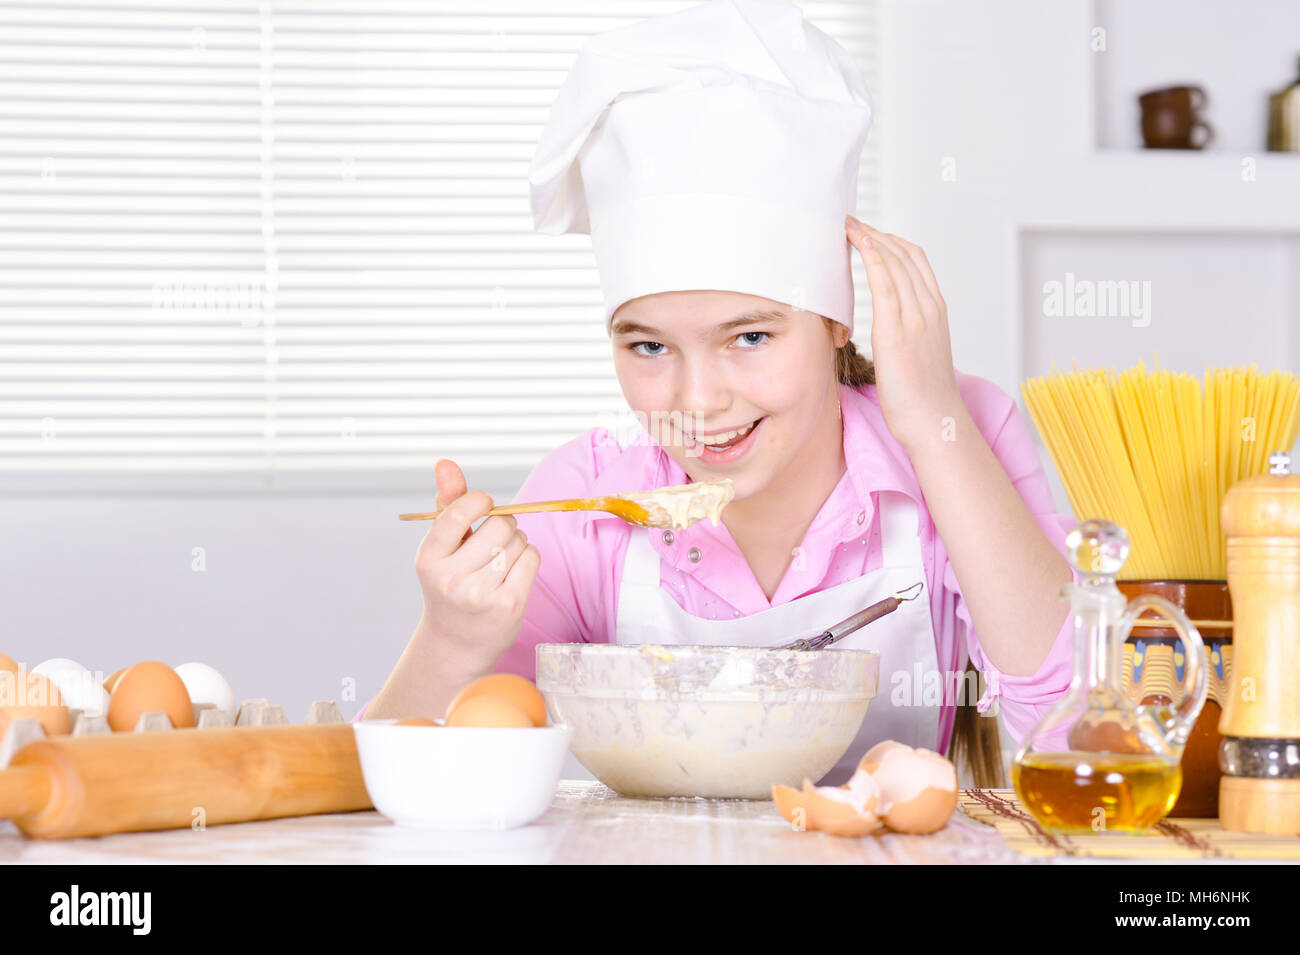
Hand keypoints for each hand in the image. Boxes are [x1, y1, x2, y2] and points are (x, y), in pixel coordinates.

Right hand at [412, 459, 540, 669]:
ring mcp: (481, 594)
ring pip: (519, 541)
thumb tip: (445, 462)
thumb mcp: (440, 547)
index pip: (461, 509)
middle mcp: (451, 577)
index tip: (482, 508)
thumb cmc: (449, 585)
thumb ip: (447, 504)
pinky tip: (513, 574)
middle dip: (502, 526)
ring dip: (516, 544)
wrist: (455, 644)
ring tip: (500, 562)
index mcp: (429, 558)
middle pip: (500, 525)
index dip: (481, 501)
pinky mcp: (508, 605)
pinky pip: (532, 558)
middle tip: (492, 544)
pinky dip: (528, 559)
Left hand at [845, 214, 961, 450]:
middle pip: (904, 254)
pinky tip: (857, 244)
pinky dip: (873, 258)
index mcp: (936, 310)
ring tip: (847, 226)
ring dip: (870, 238)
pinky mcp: (897, 331)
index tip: (867, 230)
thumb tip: (889, 327)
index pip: (915, 260)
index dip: (890, 240)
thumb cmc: (922, 396)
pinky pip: (886, 284)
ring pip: (895, 262)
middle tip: (850, 221)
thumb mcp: (918, 353)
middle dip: (875, 233)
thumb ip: (907, 331)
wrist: (933, 421)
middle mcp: (929, 307)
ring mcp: (916, 317)